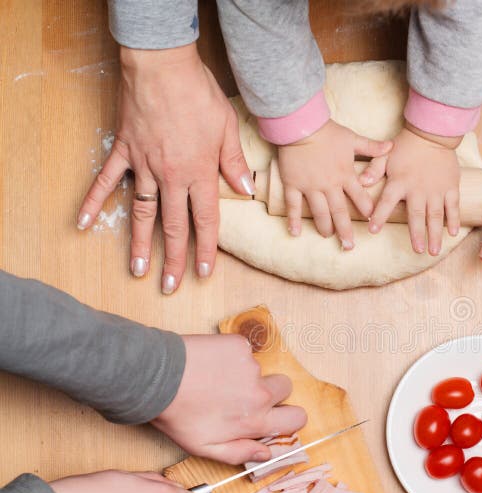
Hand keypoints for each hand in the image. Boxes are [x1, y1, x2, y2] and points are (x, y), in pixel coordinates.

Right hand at [77, 43, 252, 293]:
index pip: (206, 220)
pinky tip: (83, 224)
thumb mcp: (227, 128)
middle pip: (174, 225)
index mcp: (199, 173)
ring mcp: (144, 166)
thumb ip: (234, 162)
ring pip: (142, 213)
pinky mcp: (124, 151)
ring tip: (138, 271)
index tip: (203, 273)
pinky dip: (94, 202)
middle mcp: (171, 176)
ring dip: (140, 244)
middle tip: (171, 285)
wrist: (161, 66)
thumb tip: (246, 190)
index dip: (205, 249)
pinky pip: (106, 181)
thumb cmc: (198, 94)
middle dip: (174, 258)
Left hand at [151, 335, 306, 463]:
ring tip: (216, 378)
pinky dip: (231, 356)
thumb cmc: (177, 415)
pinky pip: (244, 351)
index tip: (278, 414)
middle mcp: (259, 393)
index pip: (297, 418)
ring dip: (245, 373)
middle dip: (274, 391)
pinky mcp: (239, 345)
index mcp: (255, 420)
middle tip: (246, 393)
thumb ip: (240, 452)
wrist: (156, 379)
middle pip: (286, 388)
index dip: (290, 417)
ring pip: (260, 369)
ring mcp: (251, 366)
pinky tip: (210, 364)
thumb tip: (266, 454)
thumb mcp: (204, 447)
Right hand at [277, 120, 391, 249]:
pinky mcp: (293, 184)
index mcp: (345, 175)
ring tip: (327, 236)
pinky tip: (295, 233)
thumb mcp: (352, 138)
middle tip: (349, 246)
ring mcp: (310, 186)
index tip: (371, 221)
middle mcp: (329, 185)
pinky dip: (294, 220)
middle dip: (345, 230)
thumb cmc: (328, 132)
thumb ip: (372, 146)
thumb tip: (392, 147)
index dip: (366, 209)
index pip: (359, 197)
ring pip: (319, 212)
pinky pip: (293, 205)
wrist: (300, 125)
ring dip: (324, 227)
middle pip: (339, 212)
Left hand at [362, 124, 460, 254]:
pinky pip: (453, 206)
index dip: (379, 216)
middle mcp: (418, 189)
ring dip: (435, 234)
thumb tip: (361, 182)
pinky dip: (453, 219)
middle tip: (417, 250)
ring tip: (433, 251)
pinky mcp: (450, 186)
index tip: (373, 230)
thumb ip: (374, 169)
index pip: (387, 201)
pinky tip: (452, 233)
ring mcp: (436, 189)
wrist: (433, 132)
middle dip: (417, 234)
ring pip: (435, 215)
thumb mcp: (386, 155)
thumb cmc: (406, 146)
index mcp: (400, 182)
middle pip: (416, 215)